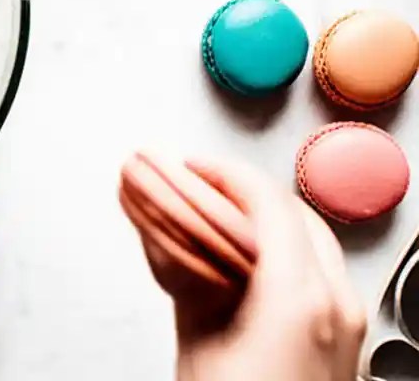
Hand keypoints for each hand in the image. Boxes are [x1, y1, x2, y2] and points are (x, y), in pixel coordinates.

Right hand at [139, 156, 365, 380]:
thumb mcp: (198, 343)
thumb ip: (185, 277)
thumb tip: (161, 233)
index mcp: (299, 295)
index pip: (267, 201)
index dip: (223, 174)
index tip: (189, 167)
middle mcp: (337, 303)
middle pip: (297, 215)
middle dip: (246, 193)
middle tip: (199, 188)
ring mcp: (349, 323)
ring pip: (313, 243)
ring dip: (267, 221)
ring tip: (218, 223)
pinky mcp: (345, 342)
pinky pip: (320, 274)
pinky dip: (284, 253)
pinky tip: (246, 265)